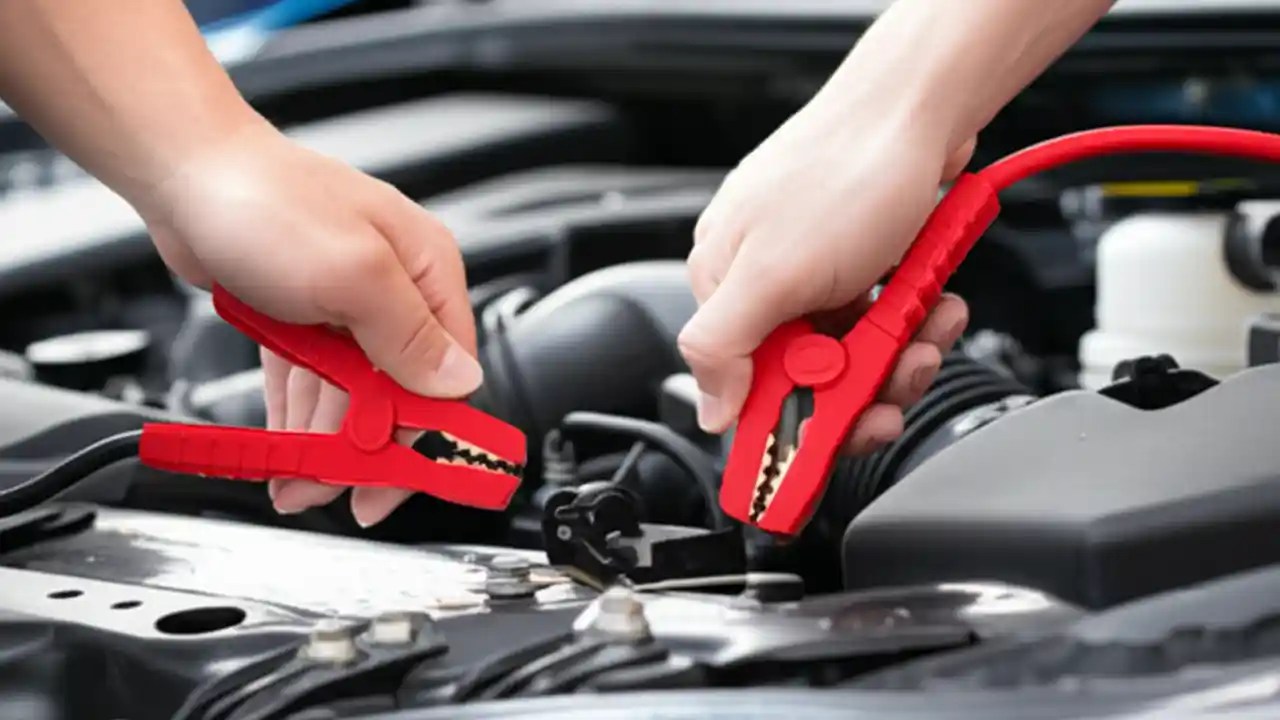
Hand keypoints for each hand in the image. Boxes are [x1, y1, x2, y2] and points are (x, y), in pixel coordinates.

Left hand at [140, 122, 480, 526]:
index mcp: (427, 273)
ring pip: (353, 393)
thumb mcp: (352, 275)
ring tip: (296, 480)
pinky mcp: (307, 314)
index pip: (448, 376)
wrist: (186, 173)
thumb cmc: (265, 200)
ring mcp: (350, 303)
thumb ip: (409, 335)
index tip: (397, 482)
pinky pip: (314, 380)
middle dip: (367, 448)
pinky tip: (287, 444)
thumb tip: (459, 383)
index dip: (425, 436)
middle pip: (400, 393)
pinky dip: (301, 415)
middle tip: (338, 491)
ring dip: (326, 441)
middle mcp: (396, 290)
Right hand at [678, 105, 974, 453]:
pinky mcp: (861, 261)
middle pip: (808, 376)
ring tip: (929, 329)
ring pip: (854, 352)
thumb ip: (725, 346)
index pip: (746, 387)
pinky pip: (885, 319)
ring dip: (899, 353)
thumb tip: (708, 409)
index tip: (843, 435)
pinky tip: (935, 304)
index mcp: (726, 287)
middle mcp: (764, 281)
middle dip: (864, 385)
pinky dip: (916, 320)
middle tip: (898, 372)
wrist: (919, 107)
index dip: (798, 421)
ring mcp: (814, 271)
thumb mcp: (773, 272)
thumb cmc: (847, 168)